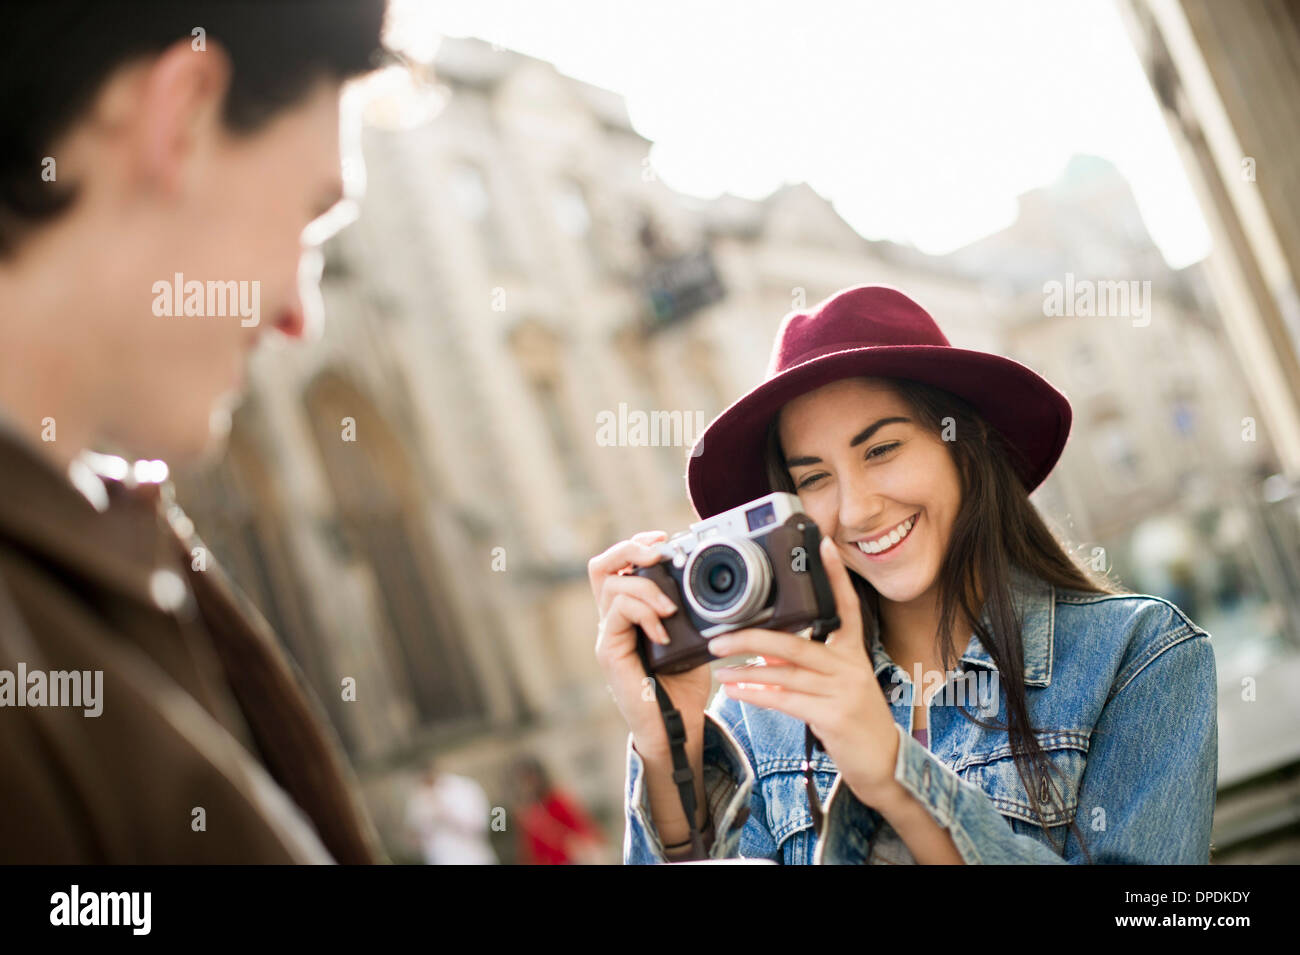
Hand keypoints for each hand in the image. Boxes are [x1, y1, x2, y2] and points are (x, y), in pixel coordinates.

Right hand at [590, 531, 712, 755]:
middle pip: (601, 566)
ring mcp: (608, 634)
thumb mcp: (693, 636)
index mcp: (630, 611)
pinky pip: (617, 613)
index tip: (665, 539)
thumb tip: (713, 581)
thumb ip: (691, 610)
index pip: (617, 564)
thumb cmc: (683, 684)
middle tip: (658, 553)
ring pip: (611, 585)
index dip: (636, 544)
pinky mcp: (609, 651)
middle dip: (630, 549)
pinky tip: (664, 632)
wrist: (676, 726)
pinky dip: (644, 613)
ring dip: (646, 588)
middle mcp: (613, 618)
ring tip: (670, 608)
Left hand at [708, 535, 901, 808]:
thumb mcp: (832, 683)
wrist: (882, 760)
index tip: (823, 544)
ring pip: (786, 674)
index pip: (846, 605)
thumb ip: (800, 663)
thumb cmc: (853, 716)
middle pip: (797, 643)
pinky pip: (787, 702)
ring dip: (747, 671)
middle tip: (720, 636)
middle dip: (753, 638)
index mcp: (853, 651)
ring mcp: (843, 691)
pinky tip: (737, 691)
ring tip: (719, 668)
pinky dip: (758, 695)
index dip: (835, 575)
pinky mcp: (833, 717)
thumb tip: (762, 650)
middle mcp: (849, 666)